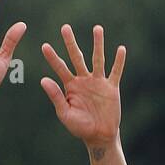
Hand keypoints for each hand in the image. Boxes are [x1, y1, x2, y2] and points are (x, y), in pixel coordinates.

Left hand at [40, 24, 123, 144]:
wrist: (99, 136)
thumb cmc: (80, 127)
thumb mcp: (65, 114)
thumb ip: (56, 96)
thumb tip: (43, 80)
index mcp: (71, 86)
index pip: (60, 68)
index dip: (52, 58)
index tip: (44, 46)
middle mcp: (84, 80)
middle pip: (77, 57)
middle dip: (70, 43)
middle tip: (65, 27)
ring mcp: (98, 82)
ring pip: (98, 59)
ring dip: (97, 44)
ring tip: (97, 28)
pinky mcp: (111, 87)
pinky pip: (116, 72)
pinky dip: (119, 61)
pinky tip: (121, 49)